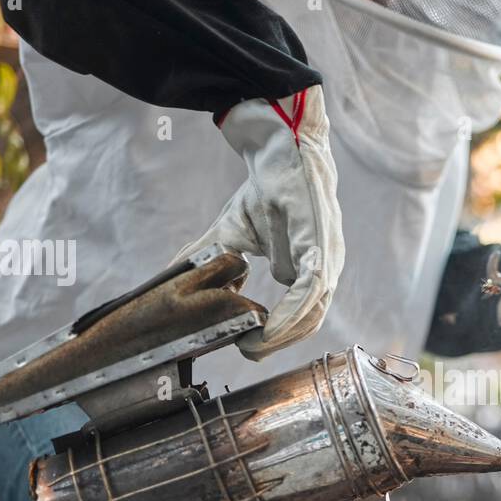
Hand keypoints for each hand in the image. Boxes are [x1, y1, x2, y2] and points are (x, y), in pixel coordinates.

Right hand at [172, 86, 343, 357]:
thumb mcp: (231, 233)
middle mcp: (326, 266)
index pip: (299, 314)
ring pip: (310, 312)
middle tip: (246, 351)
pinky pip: (309, 291)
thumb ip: (211, 261)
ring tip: (253, 346)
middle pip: (307, 321)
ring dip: (281, 335)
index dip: (276, 335)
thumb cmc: (263, 189)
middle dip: (276, 341)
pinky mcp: (321, 247)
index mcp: (311, 267)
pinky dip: (289, 314)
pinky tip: (268, 328)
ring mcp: (328, 257)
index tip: (247, 345)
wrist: (280, 148)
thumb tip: (173, 280)